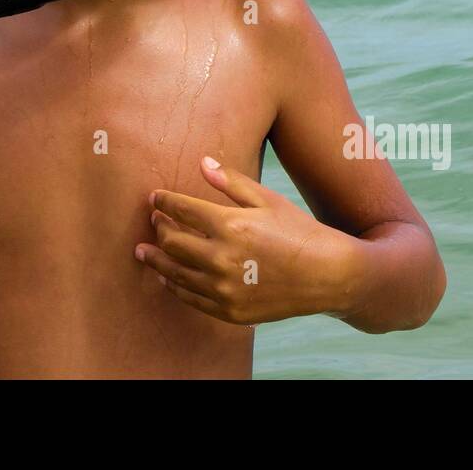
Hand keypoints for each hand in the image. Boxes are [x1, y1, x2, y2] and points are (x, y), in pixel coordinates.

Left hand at [135, 156, 362, 325]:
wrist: (328, 275)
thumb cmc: (298, 231)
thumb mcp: (267, 199)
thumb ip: (230, 182)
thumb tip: (201, 162)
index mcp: (231, 225)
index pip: (182, 209)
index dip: (164, 202)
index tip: (155, 198)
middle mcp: (223, 258)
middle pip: (173, 241)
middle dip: (159, 228)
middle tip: (154, 221)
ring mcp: (225, 288)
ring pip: (176, 273)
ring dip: (156, 259)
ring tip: (143, 251)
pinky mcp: (230, 310)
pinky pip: (191, 298)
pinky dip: (175, 285)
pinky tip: (167, 276)